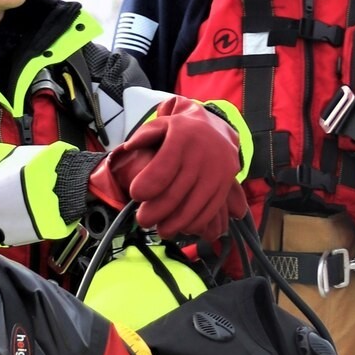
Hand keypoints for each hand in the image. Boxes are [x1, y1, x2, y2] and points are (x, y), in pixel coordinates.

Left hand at [98, 98, 242, 242]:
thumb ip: (143, 136)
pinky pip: (209, 211)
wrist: (217, 128)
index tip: (135, 195)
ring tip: (161, 230)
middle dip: (154, 213)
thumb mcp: (162, 124)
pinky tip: (182, 227)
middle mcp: (201, 157)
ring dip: (173, 225)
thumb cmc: (182, 130)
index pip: (161, 171)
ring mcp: (216, 173)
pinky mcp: (224, 186)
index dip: (145, 188)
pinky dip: (193, 224)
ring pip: (191, 208)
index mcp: (181, 139)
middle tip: (142, 220)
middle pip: (174, 195)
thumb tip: (129, 149)